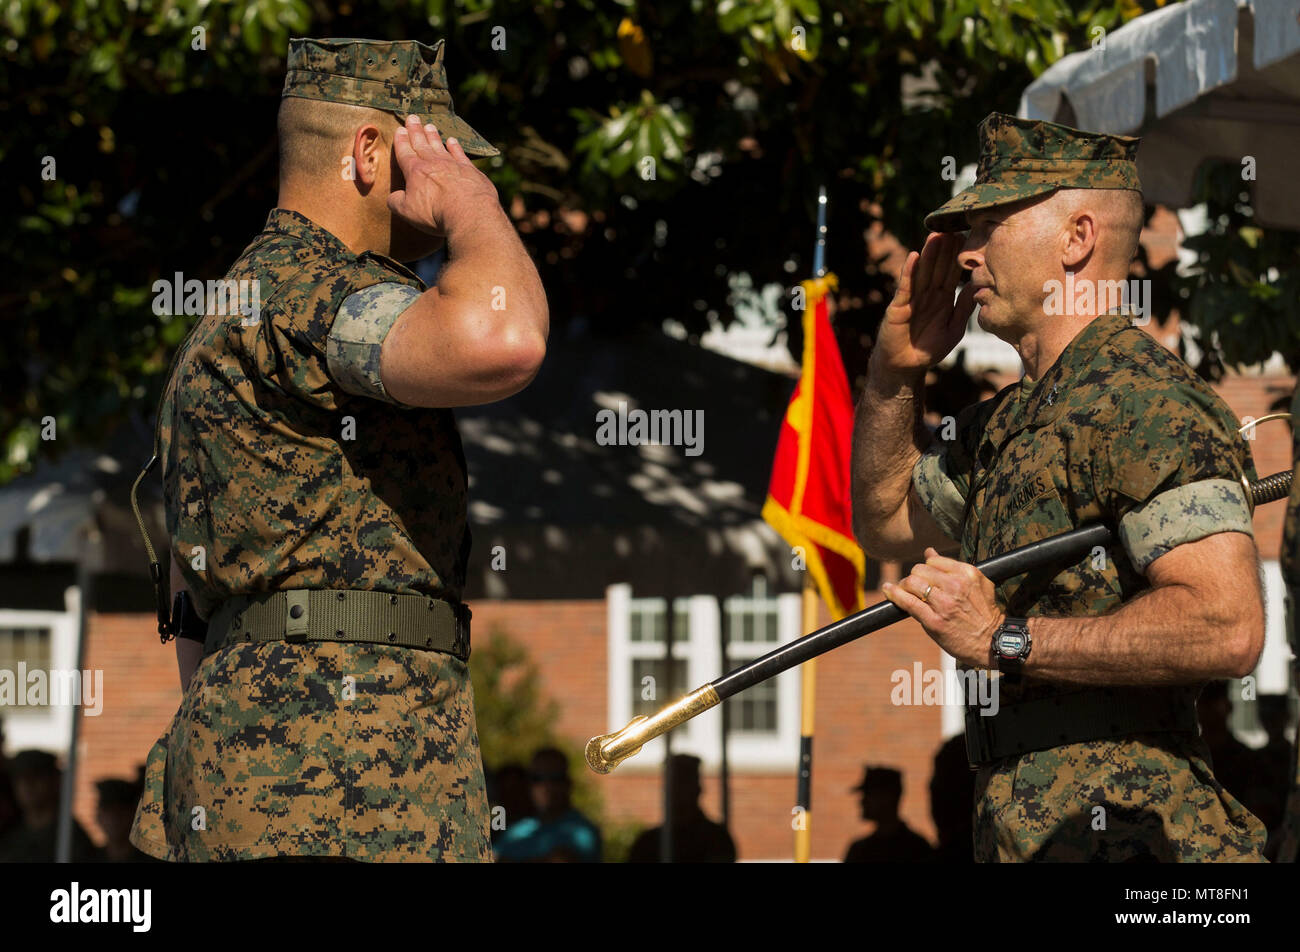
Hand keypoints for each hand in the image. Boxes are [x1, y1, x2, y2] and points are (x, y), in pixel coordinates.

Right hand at [388, 115, 501, 237]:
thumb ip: (397, 202)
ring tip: (429, 126)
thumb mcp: (407, 212)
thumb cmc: (435, 213)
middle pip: (421, 143)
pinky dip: (456, 147)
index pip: (405, 152)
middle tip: (412, 117)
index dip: (401, 141)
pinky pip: (460, 154)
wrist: (469, 212)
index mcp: (415, 171)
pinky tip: (453, 141)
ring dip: (434, 136)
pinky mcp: (470, 170)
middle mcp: (433, 163)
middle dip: (415, 130)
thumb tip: (393, 197)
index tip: (399, 129)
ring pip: (440, 145)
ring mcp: (452, 164)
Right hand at [873, 233, 976, 374]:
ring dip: (928, 254)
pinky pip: (905, 287)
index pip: (951, 273)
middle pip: (937, 267)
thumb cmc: (928, 349)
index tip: (968, 238)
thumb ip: (964, 308)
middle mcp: (927, 295)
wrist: (905, 367)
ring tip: (935, 235)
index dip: (958, 256)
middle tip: (952, 227)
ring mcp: (912, 299)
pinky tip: (913, 257)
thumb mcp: (954, 329)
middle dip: (944, 249)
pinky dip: (908, 272)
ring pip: (922, 273)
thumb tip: (979, 287)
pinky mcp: (898, 307)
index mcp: (941, 299)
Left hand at [882, 547, 1003, 666]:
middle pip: (919, 570)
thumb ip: (953, 566)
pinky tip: (888, 590)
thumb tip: (929, 551)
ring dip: (904, 585)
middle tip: (913, 586)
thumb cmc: (984, 614)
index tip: (925, 577)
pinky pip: (907, 602)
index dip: (926, 568)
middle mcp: (955, 586)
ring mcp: (944, 604)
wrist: (991, 642)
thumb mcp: (977, 584)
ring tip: (903, 590)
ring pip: (911, 582)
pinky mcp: (933, 621)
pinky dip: (894, 594)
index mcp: (967, 574)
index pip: (933, 560)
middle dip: (913, 576)